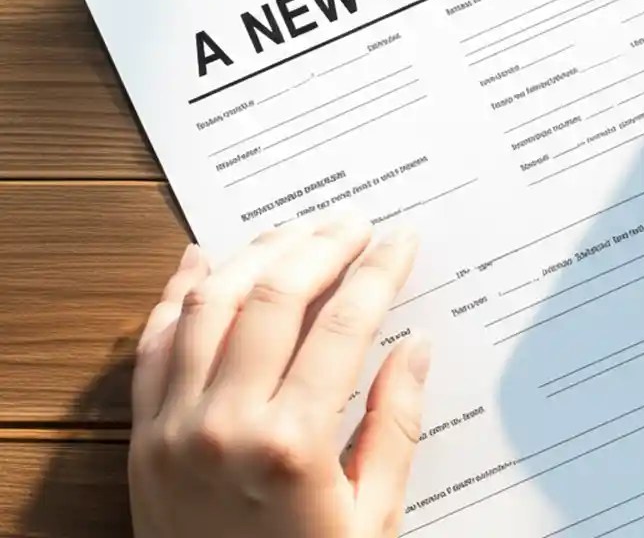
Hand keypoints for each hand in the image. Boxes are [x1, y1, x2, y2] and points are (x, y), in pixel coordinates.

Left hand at [129, 213, 428, 537]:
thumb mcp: (372, 520)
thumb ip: (394, 427)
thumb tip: (414, 346)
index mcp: (292, 445)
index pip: (344, 324)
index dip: (378, 271)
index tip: (401, 240)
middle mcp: (224, 423)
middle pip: (275, 296)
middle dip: (321, 246)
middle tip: (355, 222)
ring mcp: (174, 426)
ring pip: (210, 304)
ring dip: (255, 255)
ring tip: (296, 232)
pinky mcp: (144, 438)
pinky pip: (155, 344)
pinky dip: (177, 294)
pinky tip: (204, 261)